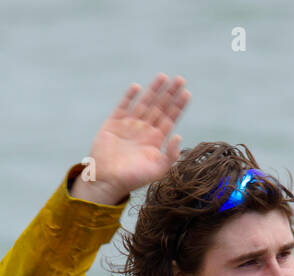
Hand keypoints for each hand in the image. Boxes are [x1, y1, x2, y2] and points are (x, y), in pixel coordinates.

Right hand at [69, 74, 190, 204]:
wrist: (107, 181)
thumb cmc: (133, 179)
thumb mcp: (158, 171)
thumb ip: (171, 155)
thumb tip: (179, 137)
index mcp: (155, 140)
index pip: (170, 118)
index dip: (178, 106)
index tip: (186, 93)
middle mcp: (144, 130)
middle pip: (160, 107)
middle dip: (170, 93)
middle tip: (180, 79)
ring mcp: (129, 125)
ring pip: (144, 103)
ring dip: (153, 90)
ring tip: (163, 77)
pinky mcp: (113, 124)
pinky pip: (123, 106)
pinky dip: (129, 97)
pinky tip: (137, 87)